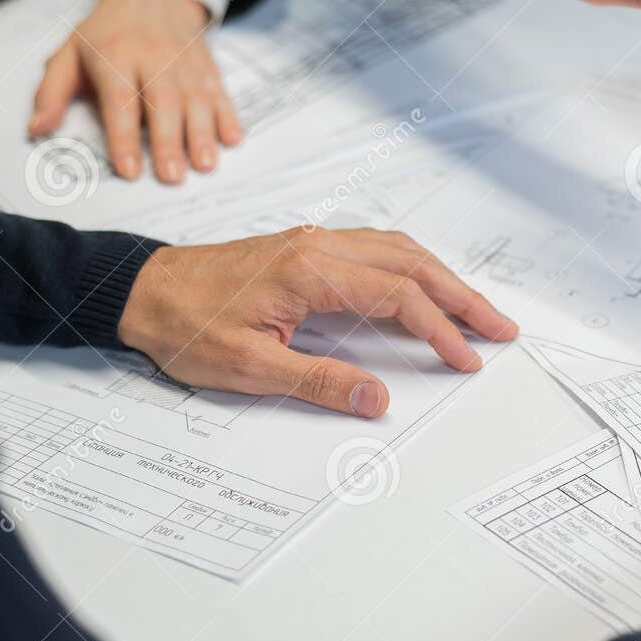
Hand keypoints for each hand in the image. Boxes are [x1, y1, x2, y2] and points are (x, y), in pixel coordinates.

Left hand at [29, 0, 241, 183]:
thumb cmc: (106, 33)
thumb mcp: (69, 53)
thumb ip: (51, 92)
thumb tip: (36, 129)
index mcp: (113, 54)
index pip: (120, 99)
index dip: (124, 136)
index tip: (129, 169)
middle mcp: (152, 56)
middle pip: (162, 102)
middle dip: (168, 141)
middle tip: (171, 177)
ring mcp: (184, 62)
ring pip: (196, 99)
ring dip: (202, 134)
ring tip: (204, 165)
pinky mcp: (207, 67)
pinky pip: (220, 92)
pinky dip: (228, 116)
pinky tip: (231, 139)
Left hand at [117, 228, 519, 416]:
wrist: (141, 291)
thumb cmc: (185, 325)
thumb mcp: (249, 368)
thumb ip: (319, 380)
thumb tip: (375, 398)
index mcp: (310, 272)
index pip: (397, 297)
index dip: (439, 330)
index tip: (465, 358)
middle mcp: (319, 246)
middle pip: (412, 263)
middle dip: (461, 296)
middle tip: (499, 327)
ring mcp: (314, 241)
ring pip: (398, 250)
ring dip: (442, 278)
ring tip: (474, 310)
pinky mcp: (307, 248)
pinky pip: (376, 249)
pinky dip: (412, 268)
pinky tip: (423, 286)